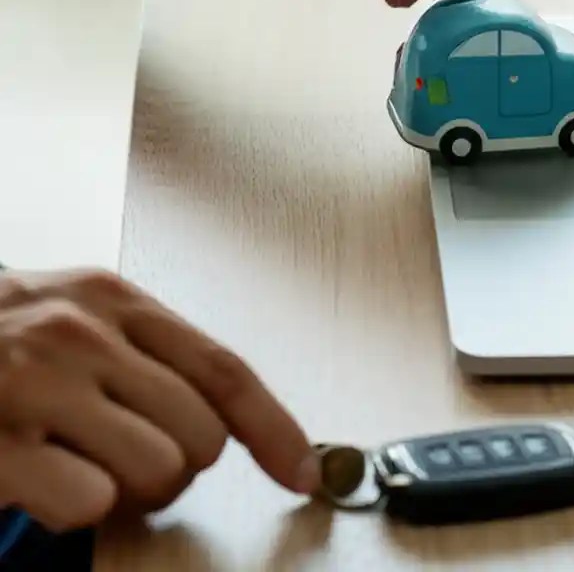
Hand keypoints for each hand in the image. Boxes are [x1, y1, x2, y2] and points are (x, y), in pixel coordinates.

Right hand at [0, 268, 318, 531]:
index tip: (303, 474)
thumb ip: (148, 357)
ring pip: (157, 471)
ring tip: (76, 467)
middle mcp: (78, 333)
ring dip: (126, 492)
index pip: (224, 371)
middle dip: (175, 467)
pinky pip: (90, 505)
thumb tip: (231, 426)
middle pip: (200, 436)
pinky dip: (72, 512)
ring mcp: (31, 385)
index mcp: (113, 300)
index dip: (275, 431)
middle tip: (121, 459)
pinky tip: (35, 481)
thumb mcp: (75, 316)